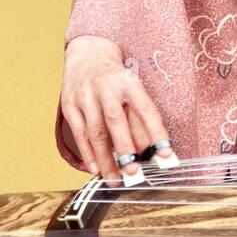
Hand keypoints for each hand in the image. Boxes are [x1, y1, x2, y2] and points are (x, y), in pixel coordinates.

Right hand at [60, 35, 174, 182]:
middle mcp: (106, 87)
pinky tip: (95, 169)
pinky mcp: (70, 105)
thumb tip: (151, 150)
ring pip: (96, 132)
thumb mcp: (133, 91)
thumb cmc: (116, 80)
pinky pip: (79, 133)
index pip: (146, 110)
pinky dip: (87, 153)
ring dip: (106, 159)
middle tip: (134, 172)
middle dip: (126, 149)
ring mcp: (86, 96)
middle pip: (116, 121)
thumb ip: (140, 120)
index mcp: (129, 82)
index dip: (157, 133)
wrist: (87, 56)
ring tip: (115, 179)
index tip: (166, 154)